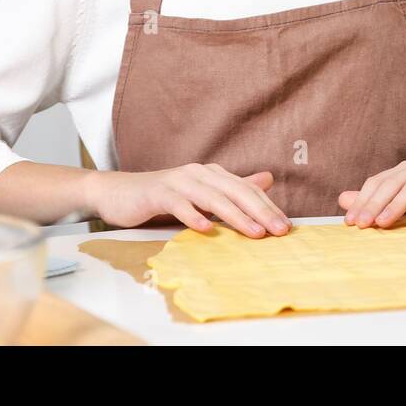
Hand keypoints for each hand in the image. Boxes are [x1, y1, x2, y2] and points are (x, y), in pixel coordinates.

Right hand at [88, 164, 291, 237]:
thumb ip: (233, 188)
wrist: (119, 193)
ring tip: (254, 232)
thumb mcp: (202, 193)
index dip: (267, 206)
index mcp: (212, 174)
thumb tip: (268, 180)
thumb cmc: (164, 197)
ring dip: (234, 215)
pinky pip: (179, 204)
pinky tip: (205, 229)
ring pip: (212, 198)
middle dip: (260, 211)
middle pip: (235, 191)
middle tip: (279, 230)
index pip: (246, 189)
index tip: (286, 226)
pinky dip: (193, 216)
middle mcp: (198, 173)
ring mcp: (178, 181)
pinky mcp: (158, 193)